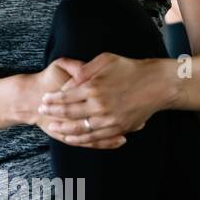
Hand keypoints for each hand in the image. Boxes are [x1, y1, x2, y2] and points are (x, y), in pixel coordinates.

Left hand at [34, 53, 163, 148]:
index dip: (52, 99)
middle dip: (53, 113)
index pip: (65, 96)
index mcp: (94, 87)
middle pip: (69, 113)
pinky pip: (95, 137)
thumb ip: (83, 71)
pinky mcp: (118, 128)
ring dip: (63, 129)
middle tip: (42, 112)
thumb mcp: (104, 60)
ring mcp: (109, 119)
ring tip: (52, 127)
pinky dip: (81, 139)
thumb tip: (67, 84)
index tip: (44, 99)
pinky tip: (71, 138)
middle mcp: (99, 105)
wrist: (157, 84)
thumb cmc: (129, 68)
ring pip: (80, 129)